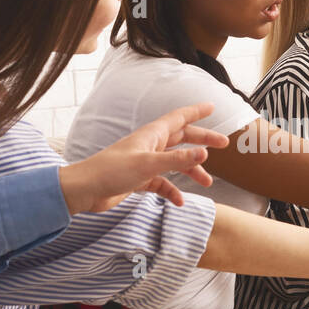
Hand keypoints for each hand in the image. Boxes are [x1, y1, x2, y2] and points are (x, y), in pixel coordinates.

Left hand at [59, 103, 229, 213]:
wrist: (84, 190)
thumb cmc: (111, 172)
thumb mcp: (148, 165)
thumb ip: (176, 160)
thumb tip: (204, 153)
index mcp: (152, 135)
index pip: (179, 118)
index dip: (196, 112)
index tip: (212, 106)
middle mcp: (150, 146)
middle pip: (182, 139)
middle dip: (202, 140)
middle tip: (224, 145)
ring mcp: (145, 163)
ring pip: (175, 163)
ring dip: (191, 170)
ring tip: (207, 182)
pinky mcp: (139, 179)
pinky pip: (162, 183)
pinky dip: (172, 191)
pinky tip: (179, 202)